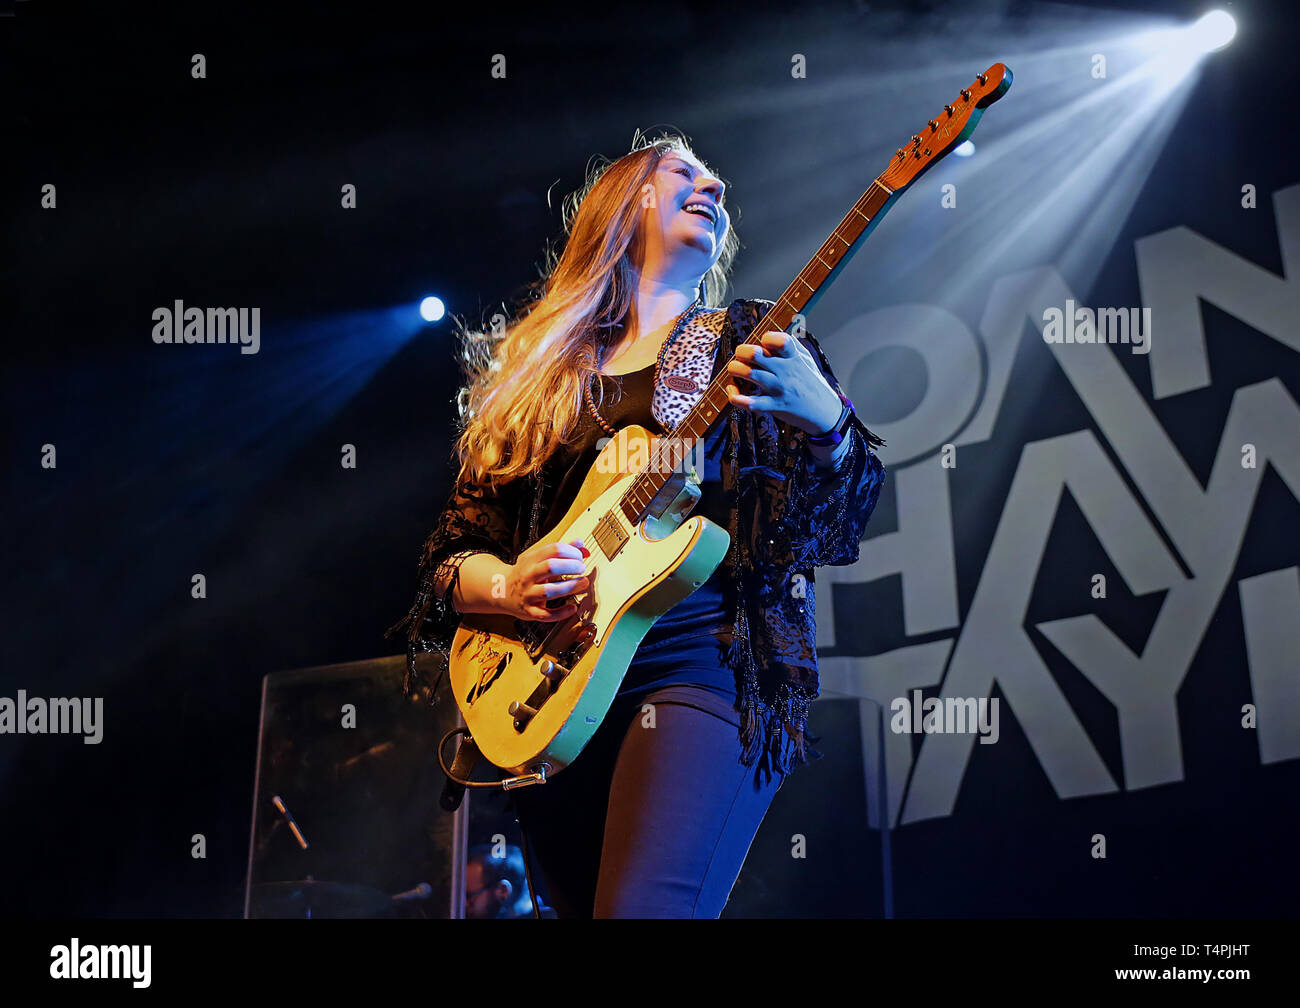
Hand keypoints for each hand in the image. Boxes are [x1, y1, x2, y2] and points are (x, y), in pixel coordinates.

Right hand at [504, 537, 590, 620]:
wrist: (499, 590)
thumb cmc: (524, 573)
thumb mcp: (537, 558)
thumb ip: (559, 551)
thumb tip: (579, 543)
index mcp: (531, 560)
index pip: (554, 550)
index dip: (571, 552)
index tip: (579, 556)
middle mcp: (529, 576)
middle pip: (551, 567)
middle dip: (571, 566)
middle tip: (581, 568)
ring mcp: (528, 594)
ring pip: (549, 591)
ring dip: (570, 587)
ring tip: (583, 583)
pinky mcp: (530, 611)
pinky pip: (546, 614)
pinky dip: (561, 612)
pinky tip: (573, 607)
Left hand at [725, 331, 843, 434]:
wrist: (824, 412)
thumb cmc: (811, 383)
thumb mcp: (806, 360)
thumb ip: (791, 345)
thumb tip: (772, 333)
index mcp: (794, 357)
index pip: (779, 339)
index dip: (766, 338)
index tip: (763, 344)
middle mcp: (786, 371)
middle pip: (755, 353)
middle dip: (741, 351)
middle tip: (741, 356)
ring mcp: (779, 388)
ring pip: (749, 374)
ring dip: (735, 369)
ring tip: (735, 370)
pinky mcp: (774, 406)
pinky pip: (750, 402)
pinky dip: (736, 397)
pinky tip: (733, 392)